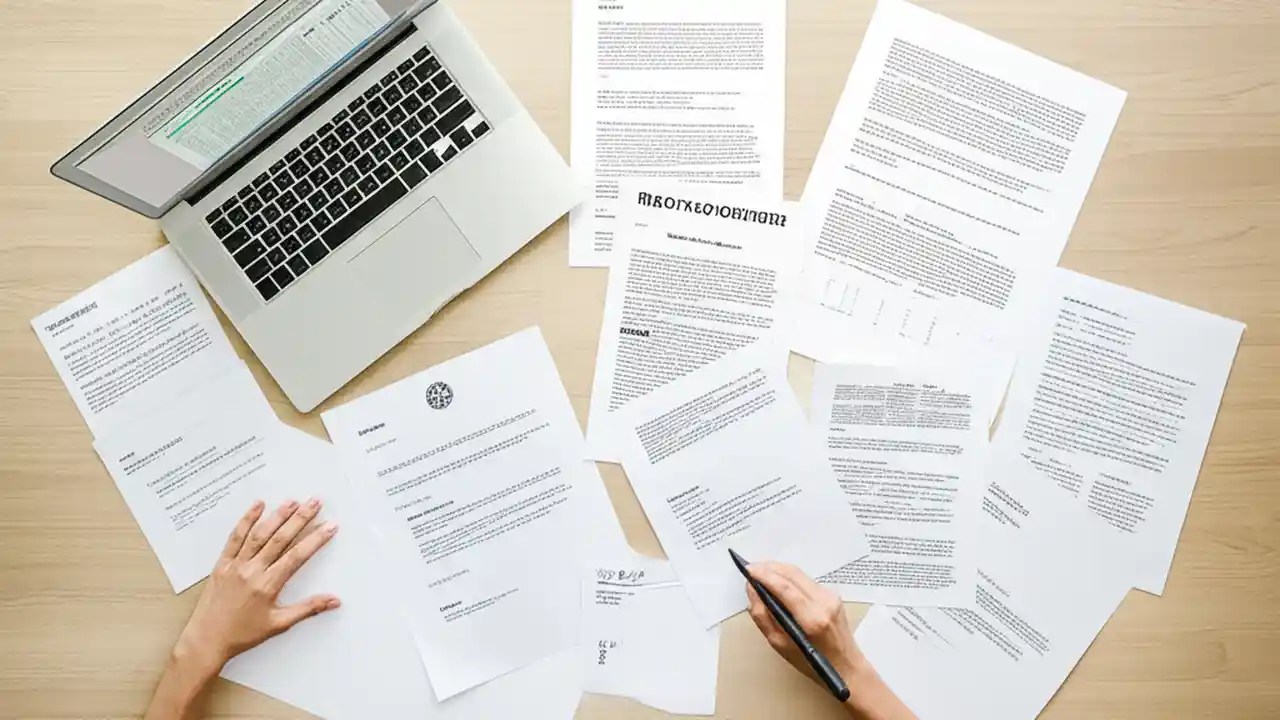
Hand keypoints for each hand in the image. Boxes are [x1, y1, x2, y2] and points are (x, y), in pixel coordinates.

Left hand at [145, 499, 340, 719]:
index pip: (297, 556)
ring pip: (259, 534)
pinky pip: (235, 538)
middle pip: (280, 539)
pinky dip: (246, 520)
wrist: (207, 639)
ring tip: (293, 501)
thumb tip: (334, 601)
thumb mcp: (279, 624)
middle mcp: (252, 571)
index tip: (330, 526)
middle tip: (315, 502)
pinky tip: (257, 506)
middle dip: (301, 518)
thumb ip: (308, 609)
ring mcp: (235, 565)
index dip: (315, 539)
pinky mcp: (222, 564)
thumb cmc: (242, 634)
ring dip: (277, 515)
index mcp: (268, 585)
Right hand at [745, 562, 863, 682]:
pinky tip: (779, 582)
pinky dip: (790, 578)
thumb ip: (762, 616)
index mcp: (811, 619)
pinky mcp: (833, 594)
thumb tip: (752, 591)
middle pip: (792, 574)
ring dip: (779, 570)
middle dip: (769, 567)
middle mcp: (823, 602)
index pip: (784, 587)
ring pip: (800, 574)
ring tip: (761, 572)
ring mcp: (830, 596)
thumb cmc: (811, 663)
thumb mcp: (779, 645)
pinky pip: (806, 580)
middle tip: (751, 568)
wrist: (845, 666)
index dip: (764, 575)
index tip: (748, 569)